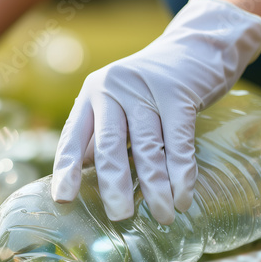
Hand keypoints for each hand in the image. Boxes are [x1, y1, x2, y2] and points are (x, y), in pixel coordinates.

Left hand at [51, 0, 260, 222]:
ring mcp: (145, 90)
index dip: (66, 170)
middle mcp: (112, 89)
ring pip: (147, 147)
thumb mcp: (119, 102)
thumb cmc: (152, 85)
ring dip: (155, 187)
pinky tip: (183, 196)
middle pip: (109, 146)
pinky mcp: (178, 94)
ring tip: (163, 216)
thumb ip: (102, 134)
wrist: (197, 45)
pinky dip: (182, 173)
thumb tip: (84, 174)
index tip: (63, 200)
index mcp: (92, 95)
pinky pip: (179, 141)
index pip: (72, 137)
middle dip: (114, 185)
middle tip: (120, 216)